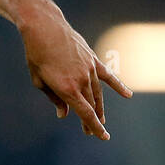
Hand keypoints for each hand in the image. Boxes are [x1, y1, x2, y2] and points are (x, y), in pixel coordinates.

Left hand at [18, 10, 132, 139]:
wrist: (45, 27)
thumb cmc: (36, 54)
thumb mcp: (39, 80)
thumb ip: (54, 98)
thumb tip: (64, 114)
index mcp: (67, 88)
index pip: (85, 113)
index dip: (94, 126)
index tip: (102, 137)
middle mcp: (81, 80)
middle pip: (92, 105)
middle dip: (92, 120)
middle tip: (90, 132)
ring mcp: (89, 69)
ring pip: (98, 93)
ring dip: (100, 107)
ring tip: (101, 119)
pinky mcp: (93, 59)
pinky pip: (108, 75)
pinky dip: (118, 85)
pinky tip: (128, 95)